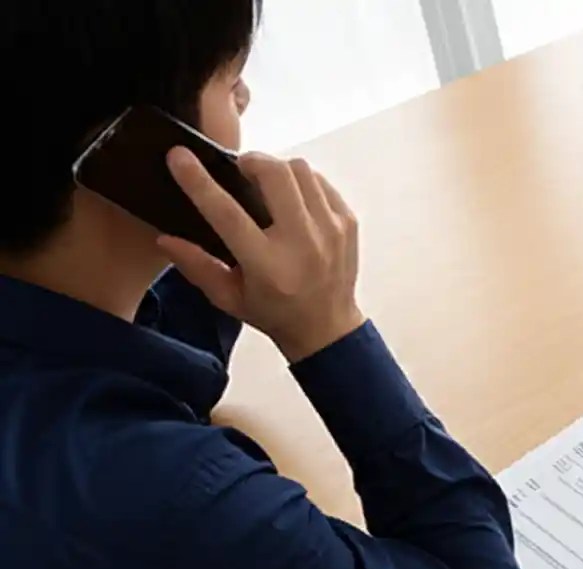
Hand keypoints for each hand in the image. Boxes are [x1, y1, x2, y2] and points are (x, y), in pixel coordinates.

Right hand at [160, 148, 365, 362]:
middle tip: (239, 169)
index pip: (228, 213)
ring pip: (301, 170)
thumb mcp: (228, 298)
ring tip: (266, 182)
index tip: (180, 157)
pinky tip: (292, 197)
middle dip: (250, 161)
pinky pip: (321, 182)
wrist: (328, 327)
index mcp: (268, 265)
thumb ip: (196, 266)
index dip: (200, 182)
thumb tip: (164, 238)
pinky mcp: (348, 222)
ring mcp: (331, 230)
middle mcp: (303, 243)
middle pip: (275, 175)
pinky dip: (302, 181)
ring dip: (277, 168)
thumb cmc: (274, 312)